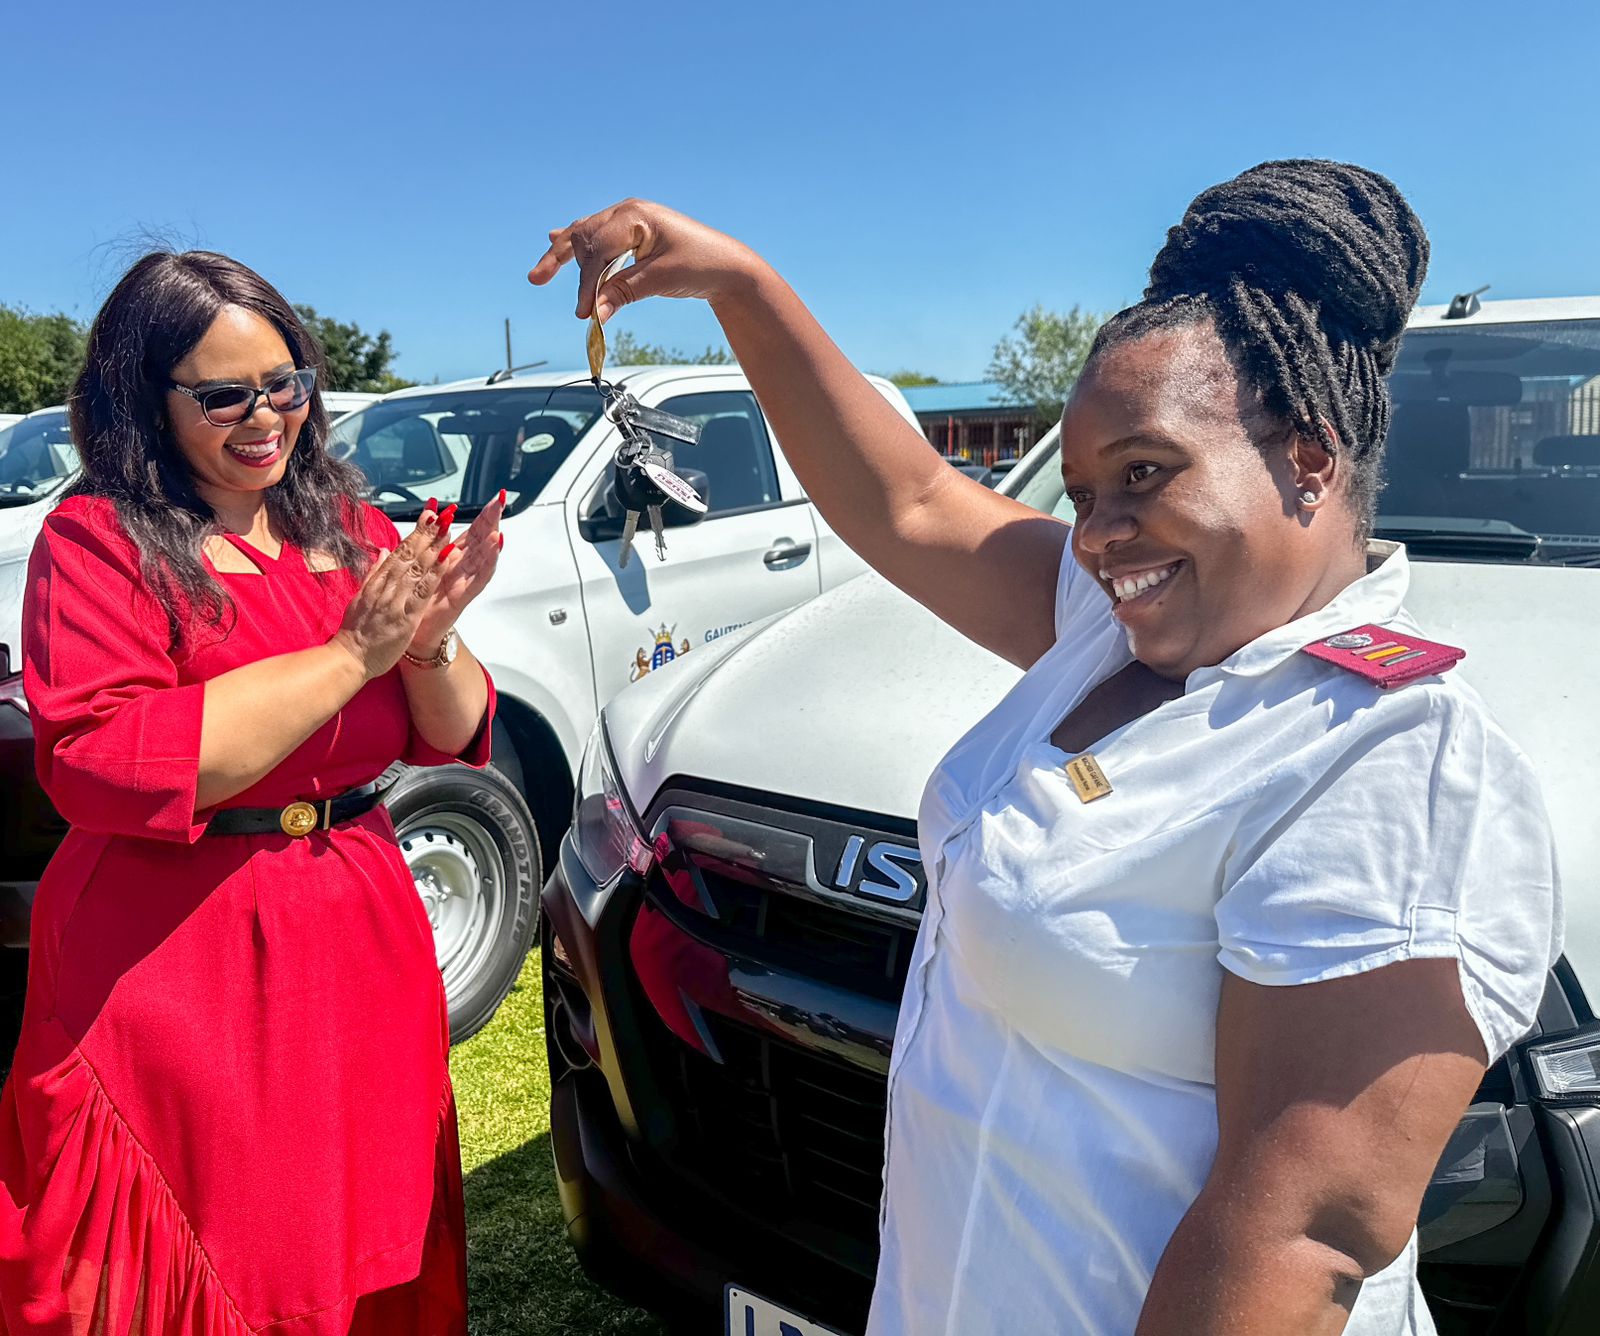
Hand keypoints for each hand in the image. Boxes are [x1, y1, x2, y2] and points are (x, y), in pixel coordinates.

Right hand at [331, 516, 446, 679]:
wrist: (350, 658)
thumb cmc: (356, 631)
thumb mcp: (361, 597)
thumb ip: (374, 573)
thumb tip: (384, 550)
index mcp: (376, 583)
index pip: (399, 553)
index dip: (415, 533)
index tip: (428, 516)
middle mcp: (385, 588)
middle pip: (409, 556)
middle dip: (427, 534)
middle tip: (442, 514)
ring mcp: (394, 602)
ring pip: (416, 569)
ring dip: (433, 547)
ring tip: (447, 528)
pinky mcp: (404, 618)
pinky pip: (422, 592)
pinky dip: (434, 574)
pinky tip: (446, 560)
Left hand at [406, 490, 506, 656]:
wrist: (412, 630)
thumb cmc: (418, 597)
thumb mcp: (421, 559)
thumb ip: (427, 534)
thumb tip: (431, 509)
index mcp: (454, 556)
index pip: (474, 530)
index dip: (485, 514)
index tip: (497, 496)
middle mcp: (464, 567)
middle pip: (483, 540)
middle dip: (494, 521)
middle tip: (503, 502)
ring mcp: (466, 581)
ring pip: (484, 559)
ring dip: (493, 543)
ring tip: (499, 528)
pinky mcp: (463, 597)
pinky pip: (478, 580)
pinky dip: (487, 566)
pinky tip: (493, 553)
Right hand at [528, 199, 764, 323]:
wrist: (728, 266)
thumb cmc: (701, 265)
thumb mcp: (661, 280)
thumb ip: (624, 292)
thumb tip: (594, 313)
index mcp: (635, 215)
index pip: (598, 248)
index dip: (587, 282)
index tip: (584, 312)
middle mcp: (628, 212)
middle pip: (584, 236)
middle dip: (563, 262)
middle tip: (539, 281)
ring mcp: (629, 220)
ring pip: (587, 235)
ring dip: (564, 253)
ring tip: (539, 272)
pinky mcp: (633, 233)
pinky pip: (598, 236)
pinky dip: (579, 244)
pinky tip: (556, 239)